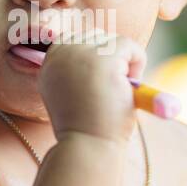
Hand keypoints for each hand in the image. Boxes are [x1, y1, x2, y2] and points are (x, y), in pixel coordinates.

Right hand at [37, 27, 145, 142]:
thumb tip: (110, 45)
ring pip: (116, 41)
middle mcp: (59, 54)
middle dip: (113, 61)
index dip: (97, 60)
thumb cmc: (87, 129)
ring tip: (118, 93)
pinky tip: (126, 90)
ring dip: (126, 64)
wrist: (88, 148)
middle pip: (99, 37)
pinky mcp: (102, 58)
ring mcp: (80, 54)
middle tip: (112, 92)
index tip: (98, 86)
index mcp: (49, 64)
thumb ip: (82, 70)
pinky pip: (130, 46)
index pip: (79, 40)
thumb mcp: (76, 94)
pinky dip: (138, 65)